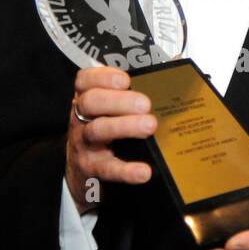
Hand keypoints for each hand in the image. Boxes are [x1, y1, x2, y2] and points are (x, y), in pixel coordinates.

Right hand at [65, 66, 153, 212]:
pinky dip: (127, 170)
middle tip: (145, 104)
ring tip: (150, 126)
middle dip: (119, 100)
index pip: (85, 80)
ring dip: (125, 126)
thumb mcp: (108, 112)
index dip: (103, 76)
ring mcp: (85, 143)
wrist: (80, 173)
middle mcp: (82, 118)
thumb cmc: (104, 134)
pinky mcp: (92, 169)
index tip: (125, 80)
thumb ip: (130, 96)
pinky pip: (108, 168)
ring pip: (98, 130)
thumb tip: (167, 78)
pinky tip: (144, 171)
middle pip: (91, 102)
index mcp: (88, 100)